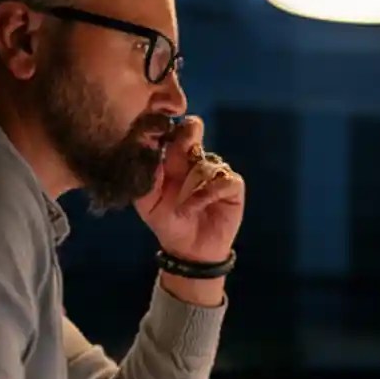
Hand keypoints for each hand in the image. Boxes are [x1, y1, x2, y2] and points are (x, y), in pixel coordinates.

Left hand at [134, 116, 244, 263]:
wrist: (191, 250)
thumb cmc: (168, 224)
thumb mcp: (148, 204)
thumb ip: (147, 179)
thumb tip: (148, 153)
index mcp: (172, 161)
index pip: (170, 136)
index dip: (166, 129)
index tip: (158, 127)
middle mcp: (195, 161)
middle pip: (193, 134)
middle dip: (189, 132)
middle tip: (189, 132)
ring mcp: (215, 172)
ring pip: (208, 161)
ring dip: (196, 180)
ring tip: (186, 204)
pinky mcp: (232, 187)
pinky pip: (225, 180)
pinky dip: (212, 190)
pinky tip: (201, 203)